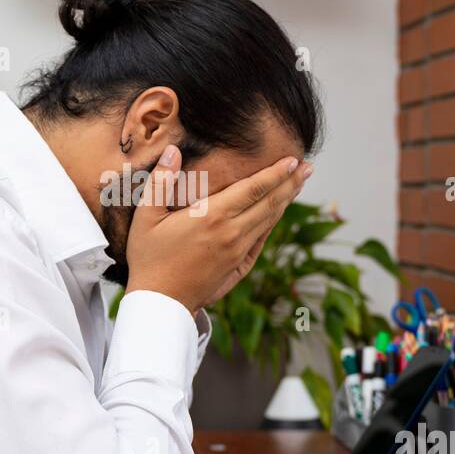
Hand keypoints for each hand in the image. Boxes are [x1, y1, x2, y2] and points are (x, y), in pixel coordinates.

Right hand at [125, 145, 311, 315]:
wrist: (160, 302)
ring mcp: (237, 251)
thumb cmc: (149, 258)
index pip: (253, 188)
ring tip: (298, 184)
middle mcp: (232, 233)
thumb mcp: (146, 217)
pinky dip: (273, 223)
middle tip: (308, 167)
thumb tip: (174, 151)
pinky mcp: (237, 266)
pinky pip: (261, 240)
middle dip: (290, 183)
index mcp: (212, 216)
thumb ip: (161, 181)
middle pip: (269, 203)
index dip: (275, 173)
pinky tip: (277, 213)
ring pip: (268, 221)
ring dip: (285, 201)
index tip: (293, 160)